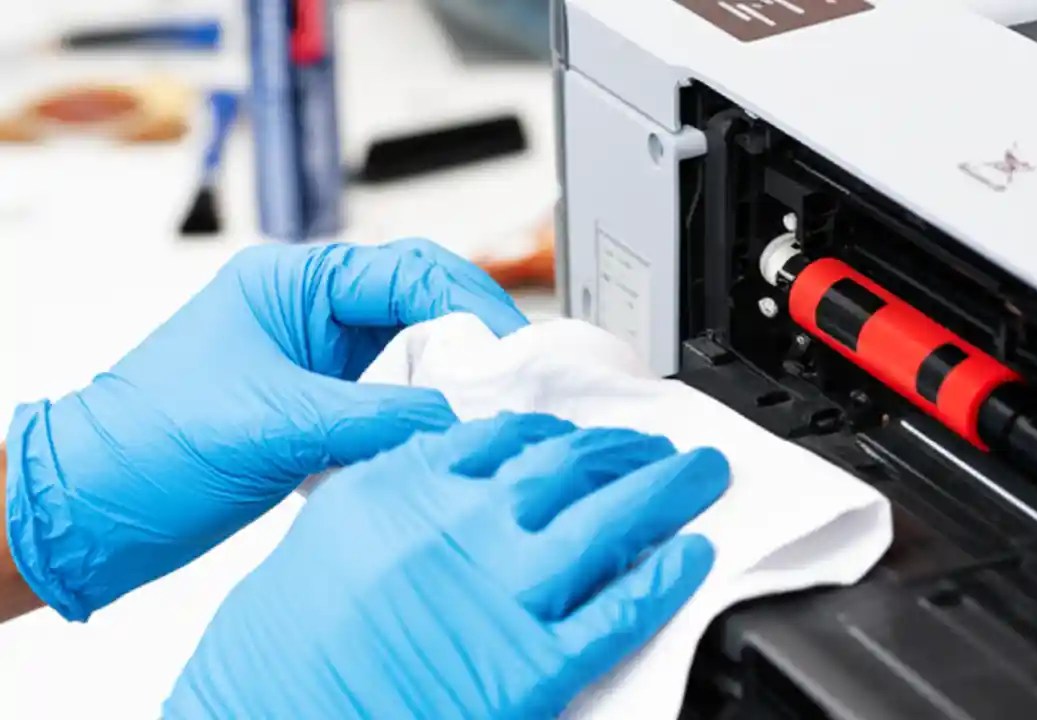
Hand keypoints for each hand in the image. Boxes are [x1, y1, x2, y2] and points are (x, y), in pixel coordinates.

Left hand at [4, 239, 526, 621]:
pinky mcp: (322, 408)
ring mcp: (319, 361)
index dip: (473, 304)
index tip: (513, 350)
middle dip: (476, 341)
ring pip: (416, 356)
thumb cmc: (147, 445)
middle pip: (424, 306)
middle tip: (520, 384)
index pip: (412, 269)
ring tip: (494, 415)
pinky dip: (427, 418)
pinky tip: (449, 441)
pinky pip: (395, 401)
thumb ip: (378, 416)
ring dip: (456, 383)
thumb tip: (462, 420)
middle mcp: (312, 312)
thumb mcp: (275, 423)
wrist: (89, 511)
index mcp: (294, 282)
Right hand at [166, 413, 729, 718]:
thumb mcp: (323, 547)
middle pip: (567, 467)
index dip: (556, 433)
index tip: (577, 433)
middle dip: (621, 450)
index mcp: (401, 491)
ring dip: (664, 490)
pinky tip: (690, 557)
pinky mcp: (532, 667)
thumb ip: (396, 501)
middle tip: (654, 444)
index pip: (501, 440)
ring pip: (608, 521)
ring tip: (697, 475)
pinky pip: (617, 611)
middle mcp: (458, 528)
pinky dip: (662, 580)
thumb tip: (456, 484)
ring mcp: (501, 593)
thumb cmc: (271, 663)